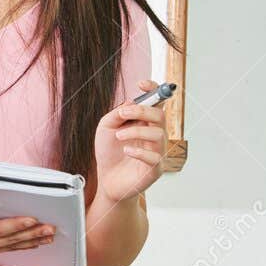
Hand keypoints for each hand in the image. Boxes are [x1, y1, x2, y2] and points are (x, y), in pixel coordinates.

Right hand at [0, 203, 54, 265]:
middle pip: (9, 240)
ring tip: (48, 238)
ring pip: (9, 247)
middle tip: (51, 230)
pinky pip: (3, 251)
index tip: (34, 220)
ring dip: (29, 242)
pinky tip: (29, 245)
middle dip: (32, 234)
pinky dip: (18, 248)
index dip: (17, 225)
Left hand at [93, 79, 166, 204]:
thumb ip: (116, 114)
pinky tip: (126, 151)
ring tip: (119, 136)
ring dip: (136, 131)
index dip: (154, 90)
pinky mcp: (155, 170)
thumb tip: (130, 102)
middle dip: (141, 111)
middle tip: (123, 113)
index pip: (158, 102)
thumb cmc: (109, 154)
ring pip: (158, 134)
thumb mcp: (106, 128)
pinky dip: (139, 152)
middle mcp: (155, 135)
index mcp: (146, 123)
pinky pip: (155, 157)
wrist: (107, 180)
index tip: (141, 84)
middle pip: (160, 116)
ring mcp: (157, 152)